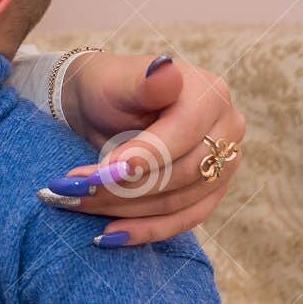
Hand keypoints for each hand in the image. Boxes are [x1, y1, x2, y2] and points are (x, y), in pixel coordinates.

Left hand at [43, 52, 245, 245]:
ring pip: (181, 201)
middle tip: (74, 190)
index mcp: (210, 93)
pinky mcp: (211, 191)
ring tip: (78, 205)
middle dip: (125, 186)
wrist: (102, 105)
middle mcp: (227, 127)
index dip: (144, 157)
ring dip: (126, 210)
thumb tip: (165, 68)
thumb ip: (143, 81)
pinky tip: (109, 235)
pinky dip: (146, 230)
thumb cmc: (109, 88)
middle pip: (184, 173)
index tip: (100, 173)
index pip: (183, 135)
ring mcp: (223, 163)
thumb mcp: (118, 79)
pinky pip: (185, 219)